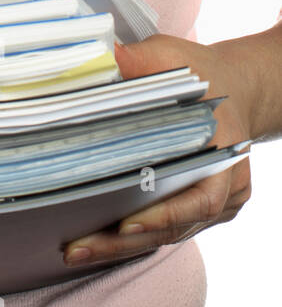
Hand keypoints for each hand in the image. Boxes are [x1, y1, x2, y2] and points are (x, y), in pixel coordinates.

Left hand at [62, 34, 252, 267]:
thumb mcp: (175, 57)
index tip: (126, 223)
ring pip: (166, 235)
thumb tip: (104, 57)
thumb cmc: (202, 74)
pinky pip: (163, 230)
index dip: (164, 215)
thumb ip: (142, 60)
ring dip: (121, 246)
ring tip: (76, 249)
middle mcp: (224, 189)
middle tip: (79, 246)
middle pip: (175, 227)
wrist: (232, 88)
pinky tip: (93, 241)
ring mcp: (213, 204)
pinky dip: (130, 239)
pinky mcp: (194, 209)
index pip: (200, 198)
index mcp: (226, 154)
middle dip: (125, 241)